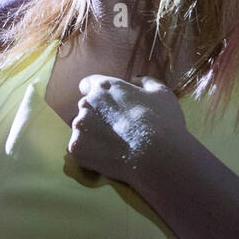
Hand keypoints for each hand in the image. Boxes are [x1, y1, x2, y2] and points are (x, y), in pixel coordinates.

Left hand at [67, 74, 191, 188]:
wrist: (157, 158)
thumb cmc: (162, 122)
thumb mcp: (161, 94)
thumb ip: (145, 82)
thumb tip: (136, 80)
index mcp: (104, 87)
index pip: (87, 84)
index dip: (98, 94)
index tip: (108, 104)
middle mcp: (87, 103)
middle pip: (87, 107)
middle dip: (98, 115)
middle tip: (118, 128)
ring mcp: (79, 127)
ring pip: (83, 128)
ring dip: (94, 134)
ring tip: (115, 144)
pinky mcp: (76, 148)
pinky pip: (80, 148)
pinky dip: (91, 152)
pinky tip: (110, 155)